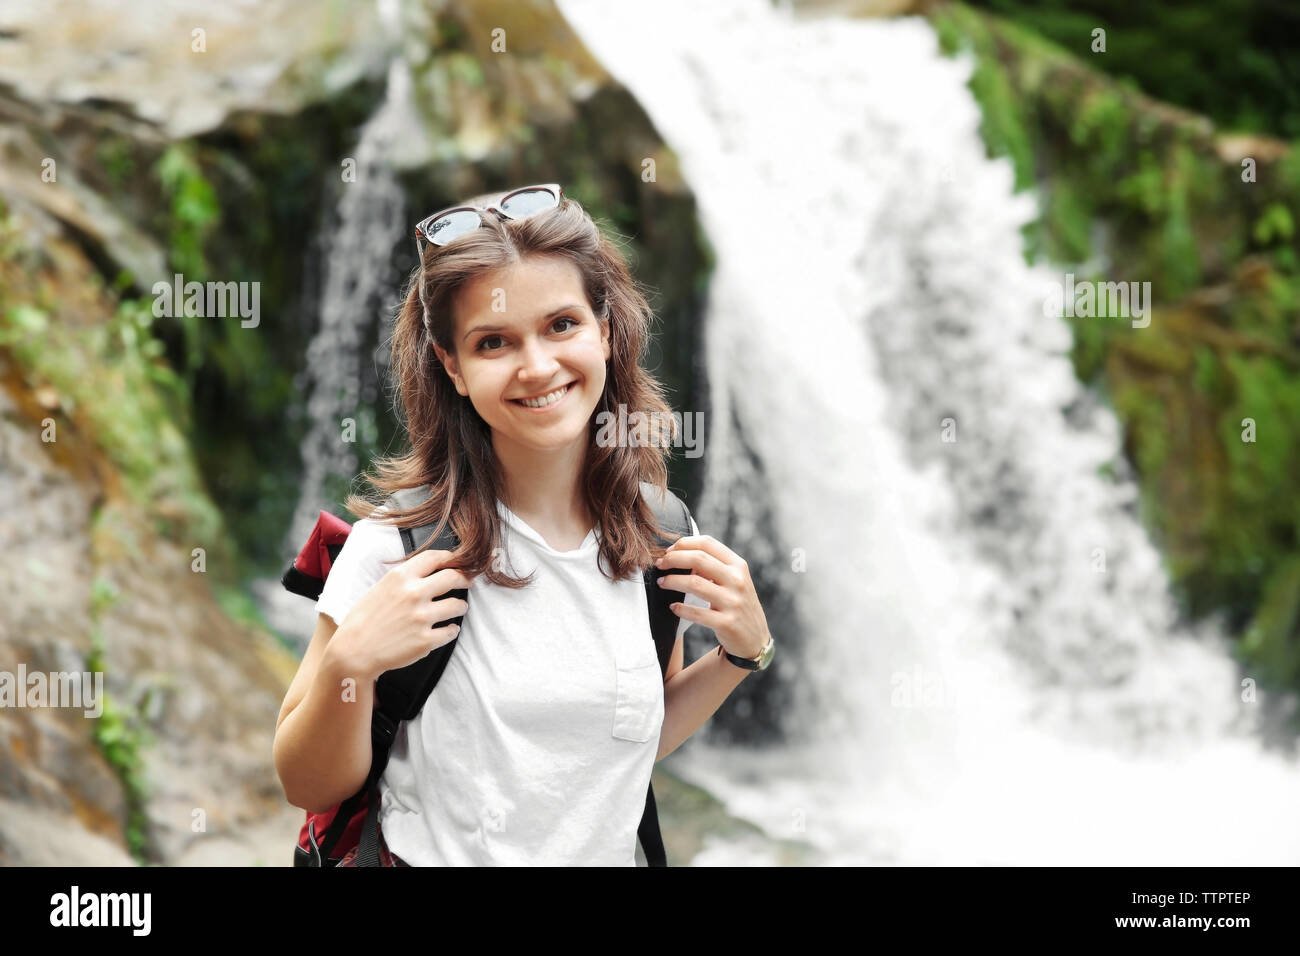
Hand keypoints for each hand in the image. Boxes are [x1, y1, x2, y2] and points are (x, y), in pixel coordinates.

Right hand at [329, 549, 473, 682]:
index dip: (452, 558)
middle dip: (465, 579)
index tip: (458, 561)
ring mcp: (422, 618)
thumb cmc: (363, 620)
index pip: (435, 557)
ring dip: (461, 606)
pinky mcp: (426, 640)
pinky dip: (452, 630)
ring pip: (458, 605)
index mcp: (400, 577)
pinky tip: (448, 629)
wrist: (353, 652)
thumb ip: (404, 578)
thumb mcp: (380, 588)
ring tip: (459, 608)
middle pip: (453, 577)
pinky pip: (451, 631)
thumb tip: (428, 571)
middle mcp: (414, 594)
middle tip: (468, 582)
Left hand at [654, 534, 770, 659]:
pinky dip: (681, 608)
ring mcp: (733, 602)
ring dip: (672, 581)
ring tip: (661, 583)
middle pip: (698, 559)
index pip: (707, 543)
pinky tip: (673, 607)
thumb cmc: (737, 604)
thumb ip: (713, 566)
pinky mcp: (727, 623)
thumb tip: (680, 554)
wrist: (755, 638)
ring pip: (694, 584)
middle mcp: (737, 581)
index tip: (669, 550)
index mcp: (738, 566)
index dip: (684, 543)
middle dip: (673, 559)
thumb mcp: (733, 580)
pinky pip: (697, 613)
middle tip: (659, 564)